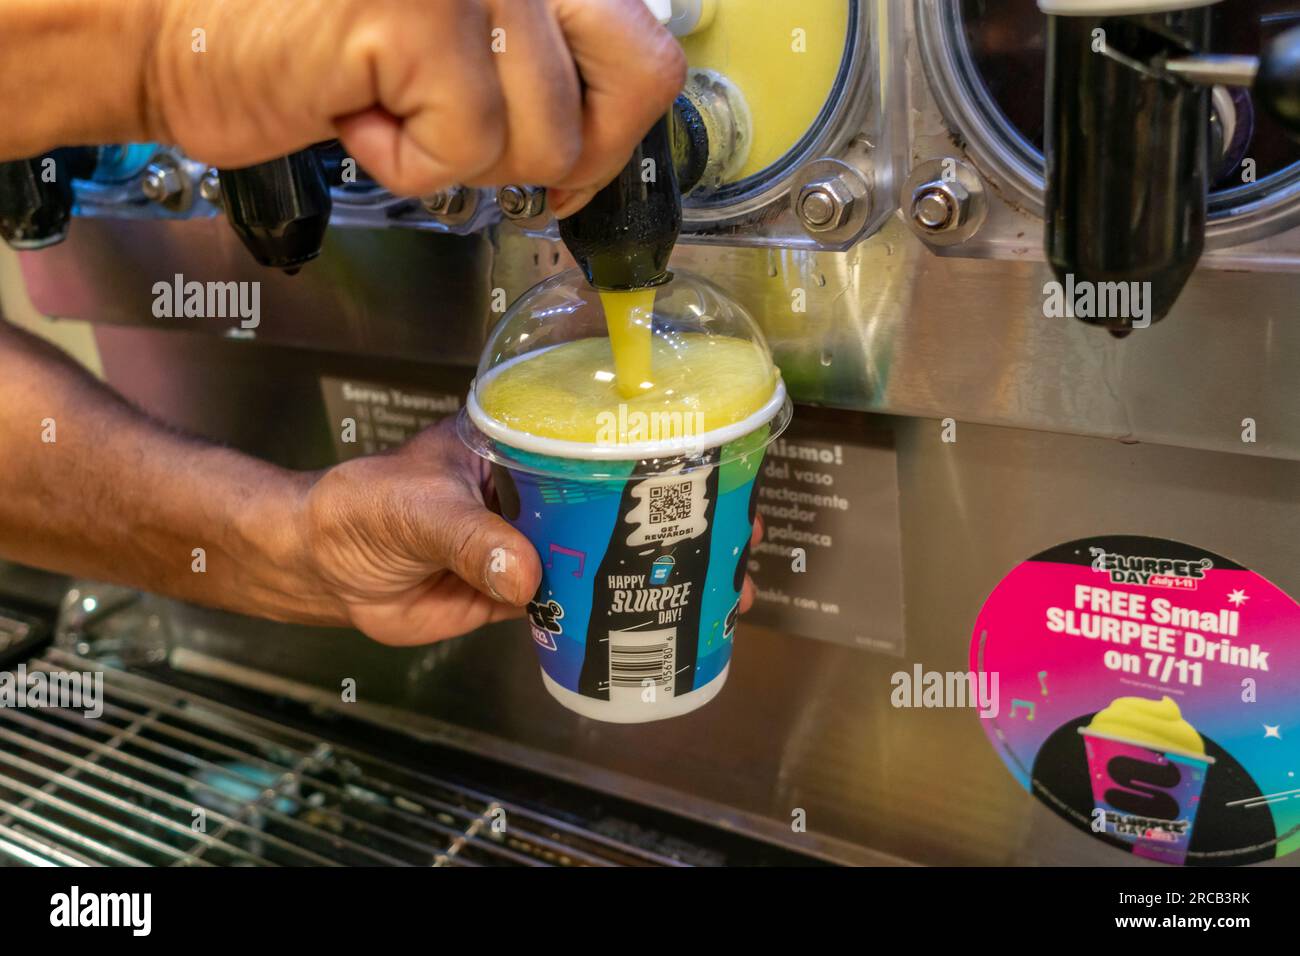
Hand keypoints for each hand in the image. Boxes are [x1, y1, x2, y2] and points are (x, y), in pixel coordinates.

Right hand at [149, 0, 685, 213]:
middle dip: (567, 150)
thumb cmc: (302, 38)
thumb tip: (609, 127)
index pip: (648, 46)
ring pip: (548, 135)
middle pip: (639, 82)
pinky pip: (469, 148)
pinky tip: (357, 109)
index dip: (611, 127)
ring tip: (391, 102)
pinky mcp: (423, 12)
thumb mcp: (454, 33)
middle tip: (484, 143)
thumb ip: (538, 52)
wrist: (167, 28)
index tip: (566, 161)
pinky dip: (408, 162)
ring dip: (462, 154)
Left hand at [291, 419, 761, 646]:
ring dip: (655, 570)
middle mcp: (537, 492)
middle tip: (738, 537)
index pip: (600, 441)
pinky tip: (649, 624)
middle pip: (622, 501)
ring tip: (716, 586)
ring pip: (607, 554)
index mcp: (520, 447)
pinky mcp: (519, 594)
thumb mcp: (417, 507)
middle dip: (680, 518)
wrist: (324, 568)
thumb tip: (527, 574)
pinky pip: (574, 603)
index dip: (658, 455)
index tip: (709, 468)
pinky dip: (610, 614)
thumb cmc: (361, 507)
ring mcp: (532, 545)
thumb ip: (469, 538)